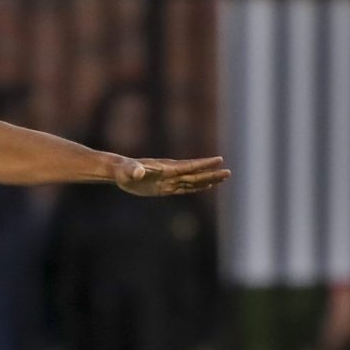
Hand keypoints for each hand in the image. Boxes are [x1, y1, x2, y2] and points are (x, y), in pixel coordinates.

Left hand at [114, 156, 230, 196]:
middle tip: (228, 173)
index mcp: (166, 168)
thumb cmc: (124, 170)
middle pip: (195, 174)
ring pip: (192, 181)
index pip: (189, 166)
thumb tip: (139, 172)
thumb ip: (135, 171)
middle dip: (211, 174)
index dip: (204, 164)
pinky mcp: (165, 188)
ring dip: (207, 180)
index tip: (219, 160)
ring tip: (222, 179)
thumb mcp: (128, 171)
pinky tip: (206, 186)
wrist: (121, 173)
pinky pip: (184, 188)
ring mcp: (169, 180)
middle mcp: (171, 173)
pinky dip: (196, 188)